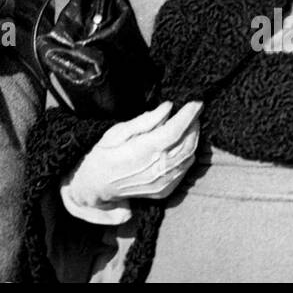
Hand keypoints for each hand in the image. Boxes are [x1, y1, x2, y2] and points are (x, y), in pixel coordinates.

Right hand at [63, 100, 202, 219]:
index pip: (175, 131)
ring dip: (194, 138)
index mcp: (143, 151)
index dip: (188, 115)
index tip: (196, 102)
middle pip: (187, 143)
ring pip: (189, 157)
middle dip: (194, 124)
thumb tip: (168, 107)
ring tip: (191, 123)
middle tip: (193, 109)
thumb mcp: (117, 131)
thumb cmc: (104, 153)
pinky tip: (183, 143)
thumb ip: (145, 120)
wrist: (96, 185)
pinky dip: (189, 154)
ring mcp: (161, 182)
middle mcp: (156, 168)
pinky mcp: (164, 190)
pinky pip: (184, 170)